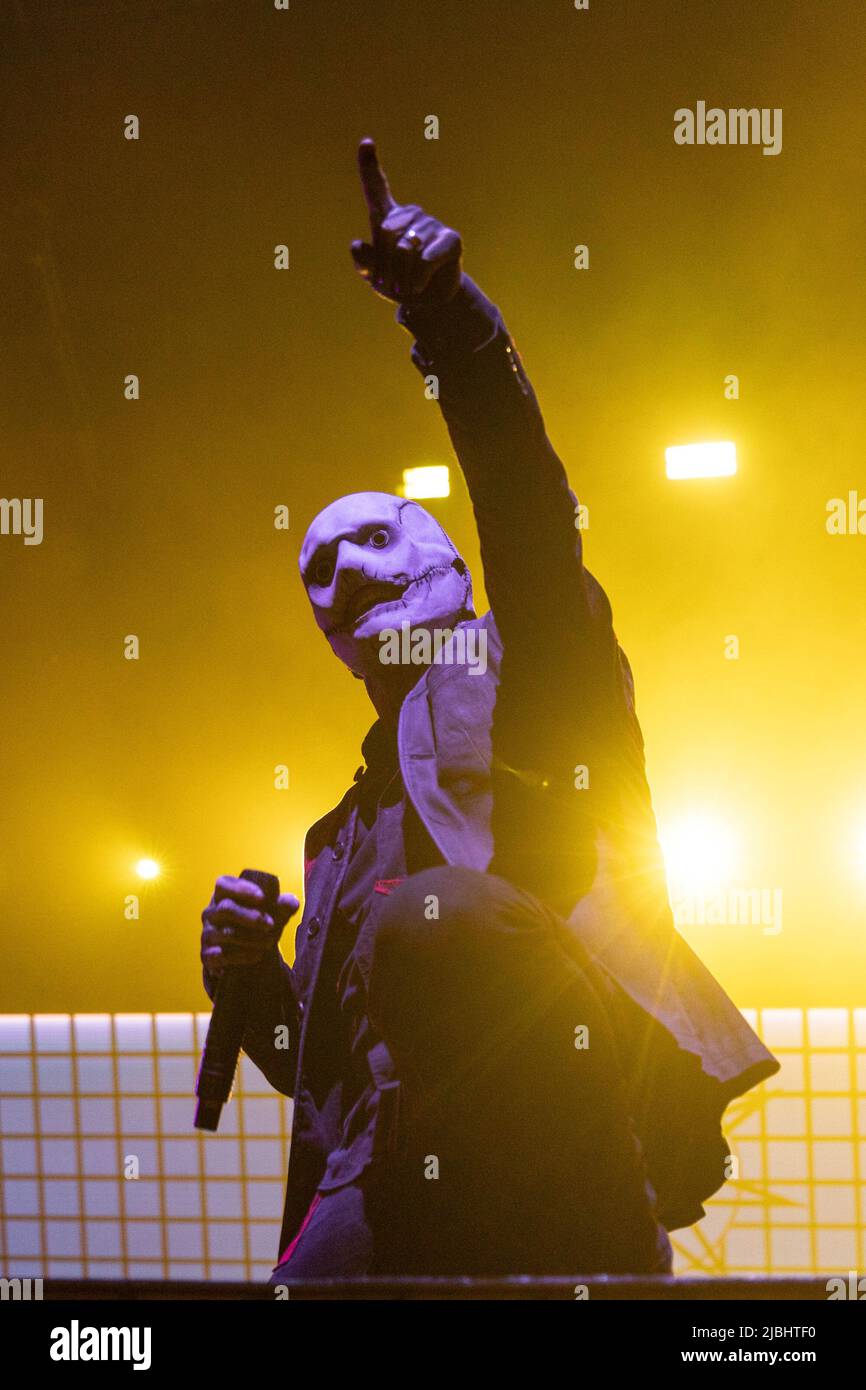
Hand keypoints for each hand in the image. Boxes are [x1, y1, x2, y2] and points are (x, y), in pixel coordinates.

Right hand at [200, 874, 298, 979]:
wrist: (243, 948)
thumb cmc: (256, 920)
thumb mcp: (271, 911)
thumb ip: (283, 905)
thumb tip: (292, 903)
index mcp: (223, 894)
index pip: (224, 884)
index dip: (241, 889)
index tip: (263, 898)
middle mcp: (211, 911)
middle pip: (226, 909)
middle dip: (250, 917)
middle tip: (271, 924)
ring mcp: (207, 933)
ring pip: (226, 934)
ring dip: (250, 939)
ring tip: (269, 943)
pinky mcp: (207, 954)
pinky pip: (220, 955)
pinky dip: (240, 956)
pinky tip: (255, 956)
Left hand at [350, 137, 462, 305]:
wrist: (429, 303)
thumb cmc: (400, 284)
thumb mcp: (375, 275)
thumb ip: (363, 261)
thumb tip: (357, 245)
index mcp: (388, 218)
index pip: (376, 188)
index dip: (369, 165)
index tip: (366, 142)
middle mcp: (411, 215)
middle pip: (385, 231)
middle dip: (384, 263)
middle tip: (389, 282)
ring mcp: (432, 224)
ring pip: (404, 249)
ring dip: (400, 276)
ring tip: (405, 286)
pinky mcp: (451, 239)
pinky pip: (424, 259)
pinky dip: (417, 279)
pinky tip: (419, 285)